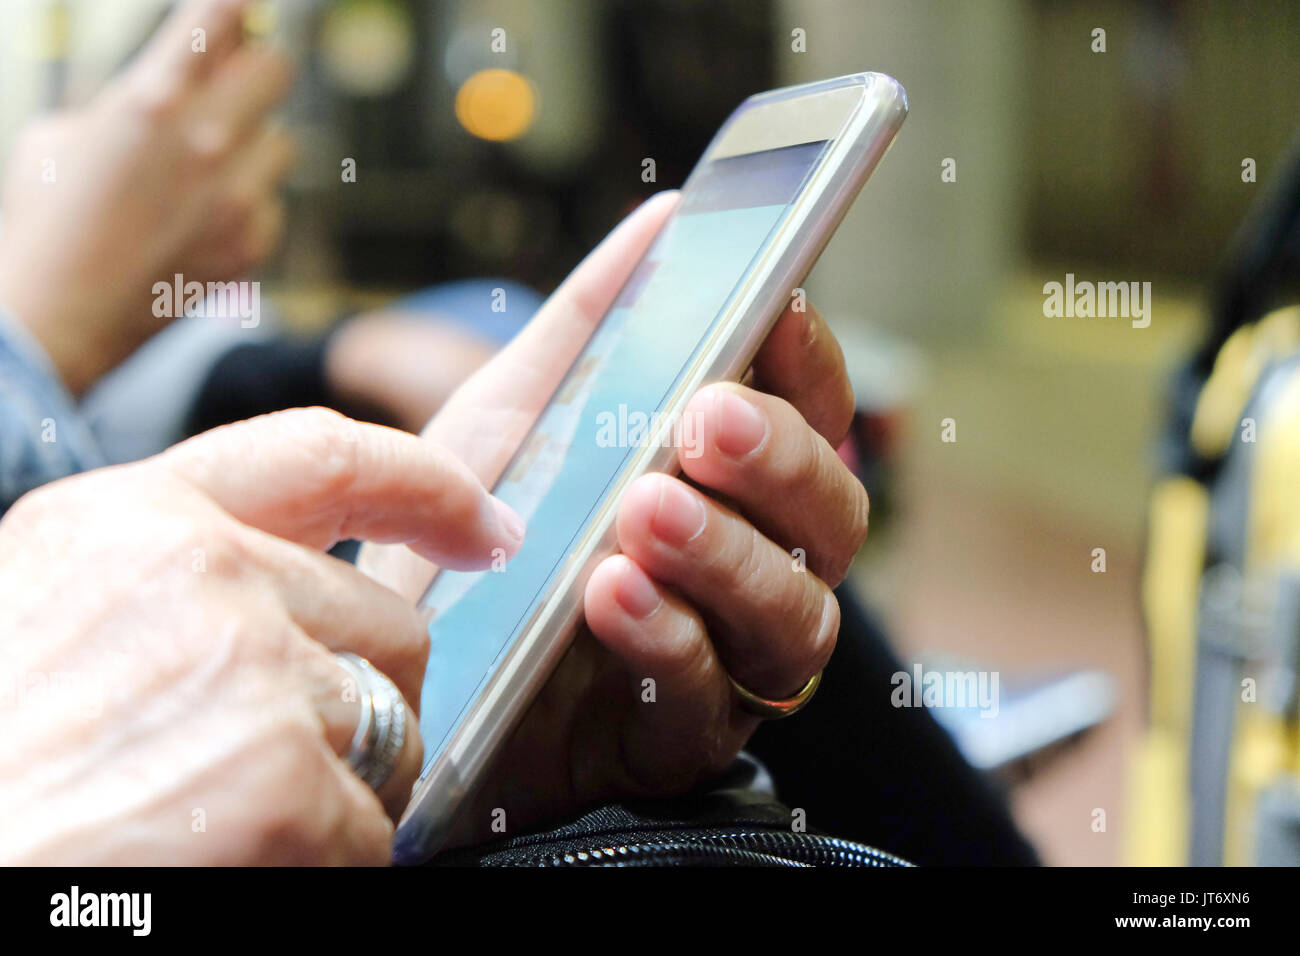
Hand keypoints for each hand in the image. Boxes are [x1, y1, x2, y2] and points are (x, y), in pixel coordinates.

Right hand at [0, 0, 293, 394]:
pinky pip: (273, 204)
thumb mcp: (67, 132)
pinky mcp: (254, 243)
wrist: (61, 314)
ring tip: (207, 174)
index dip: (235, 7)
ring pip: (282, 143)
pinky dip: (249, 207)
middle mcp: (207, 140)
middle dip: (254, 74)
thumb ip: (134, 95)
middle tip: (233, 89)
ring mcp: (238, 196)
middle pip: (277, 69)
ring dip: (253, 148)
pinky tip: (204, 224)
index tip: (242, 7)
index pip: (221, 16)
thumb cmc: (48, 218)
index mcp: (152, 97)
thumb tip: (182, 72)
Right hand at [0, 408, 522, 863]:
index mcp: (129, 521)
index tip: (483, 520)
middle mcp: (198, 574)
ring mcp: (249, 672)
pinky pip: (371, 824)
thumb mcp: (50, 615)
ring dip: (340, 783)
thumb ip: (174, 578)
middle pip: (383, 620)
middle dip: (360, 696)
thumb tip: (303, 584)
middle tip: (267, 763)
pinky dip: (323, 859)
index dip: (427, 483)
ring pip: (390, 722)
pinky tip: (227, 866)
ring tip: (220, 817)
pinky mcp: (283, 784)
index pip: (325, 453)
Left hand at [358, 193, 868, 844]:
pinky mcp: (680, 740)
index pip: (813, 414)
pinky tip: (611, 592)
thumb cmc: (478, 534)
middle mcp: (753, 564)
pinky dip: (668, 637)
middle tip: (706, 420)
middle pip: (830, 513)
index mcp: (731, 485)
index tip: (777, 309)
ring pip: (795, 610)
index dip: (809, 364)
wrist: (397, 664)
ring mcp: (727, 656)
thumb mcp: (519, 412)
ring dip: (728, 553)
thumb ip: (593, 325)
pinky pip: (711, 699)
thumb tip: (666, 219)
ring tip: (647, 508)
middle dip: (779, 459)